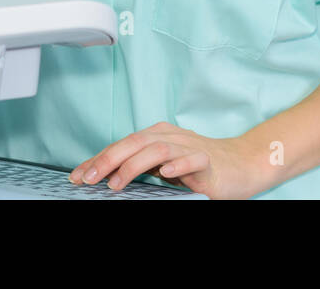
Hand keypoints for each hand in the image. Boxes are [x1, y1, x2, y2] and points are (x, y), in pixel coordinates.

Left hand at [67, 122, 268, 199]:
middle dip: (107, 160)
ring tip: (116, 183)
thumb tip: (107, 177)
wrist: (242, 165)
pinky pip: (193, 159)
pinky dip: (179, 165)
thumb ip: (142, 167)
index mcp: (157, 136)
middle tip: (88, 179)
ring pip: (157, 149)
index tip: (77, 176)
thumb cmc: (200, 167)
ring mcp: (190, 147)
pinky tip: (166, 173)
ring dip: (133, 165)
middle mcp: (171, 137)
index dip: (98, 159)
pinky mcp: (209, 161)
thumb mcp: (165, 166)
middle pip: (134, 142)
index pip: (122, 144)